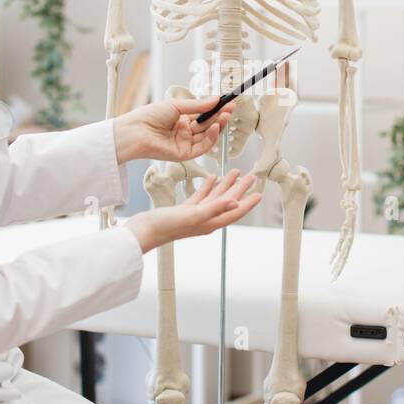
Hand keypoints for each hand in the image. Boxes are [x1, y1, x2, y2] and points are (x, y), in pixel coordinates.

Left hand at [115, 97, 236, 163]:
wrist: (135, 131)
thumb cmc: (149, 116)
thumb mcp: (176, 106)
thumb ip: (197, 105)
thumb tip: (215, 99)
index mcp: (181, 120)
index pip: (203, 116)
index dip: (216, 110)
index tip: (227, 102)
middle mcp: (184, 133)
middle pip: (207, 126)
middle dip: (220, 117)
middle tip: (231, 108)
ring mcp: (184, 144)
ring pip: (207, 137)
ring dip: (217, 127)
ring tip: (225, 116)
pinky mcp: (183, 154)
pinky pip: (201, 147)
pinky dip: (210, 138)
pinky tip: (215, 127)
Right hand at [124, 169, 262, 252]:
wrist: (144, 231)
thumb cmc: (166, 227)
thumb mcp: (192, 216)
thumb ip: (214, 208)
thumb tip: (235, 202)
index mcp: (211, 222)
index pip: (234, 211)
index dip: (248, 203)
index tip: (259, 193)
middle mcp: (206, 219)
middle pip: (228, 201)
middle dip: (240, 189)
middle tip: (251, 176)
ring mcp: (195, 215)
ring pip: (215, 197)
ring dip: (225, 185)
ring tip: (235, 172)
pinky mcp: (185, 210)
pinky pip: (201, 196)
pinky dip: (207, 186)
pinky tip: (210, 178)